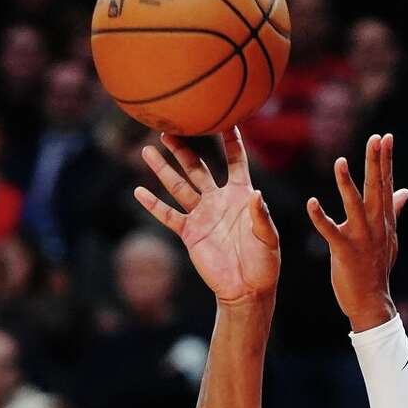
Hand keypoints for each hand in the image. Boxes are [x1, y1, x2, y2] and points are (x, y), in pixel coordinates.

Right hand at [135, 129, 279, 306]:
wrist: (246, 289)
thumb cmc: (264, 263)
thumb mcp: (268, 237)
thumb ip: (261, 216)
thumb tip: (256, 195)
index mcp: (242, 195)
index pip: (236, 160)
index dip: (231, 140)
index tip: (223, 118)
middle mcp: (218, 200)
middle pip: (198, 167)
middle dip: (183, 149)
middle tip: (168, 131)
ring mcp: (202, 215)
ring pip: (179, 186)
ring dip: (163, 169)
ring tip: (148, 151)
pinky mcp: (189, 233)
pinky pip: (168, 215)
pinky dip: (153, 205)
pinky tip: (139, 192)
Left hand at [307, 133, 407, 329]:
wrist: (371, 299)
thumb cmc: (377, 266)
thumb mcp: (389, 237)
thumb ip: (394, 211)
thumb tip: (405, 191)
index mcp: (384, 219)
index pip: (385, 183)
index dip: (385, 160)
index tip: (386, 137)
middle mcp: (375, 224)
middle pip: (376, 188)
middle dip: (376, 162)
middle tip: (376, 139)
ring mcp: (361, 237)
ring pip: (354, 205)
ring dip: (347, 183)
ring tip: (340, 161)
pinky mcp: (344, 251)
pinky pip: (329, 231)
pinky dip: (320, 217)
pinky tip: (311, 202)